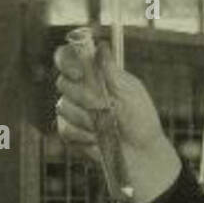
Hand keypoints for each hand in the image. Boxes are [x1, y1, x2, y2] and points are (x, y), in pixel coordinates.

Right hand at [52, 39, 181, 202]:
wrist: (141, 156)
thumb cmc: (141, 121)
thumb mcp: (130, 94)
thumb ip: (111, 72)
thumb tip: (101, 46)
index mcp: (94, 74)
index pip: (68, 58)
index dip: (67, 62)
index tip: (80, 73)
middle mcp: (79, 90)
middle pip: (62, 82)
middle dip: (83, 96)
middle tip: (104, 107)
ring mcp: (72, 111)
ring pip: (63, 106)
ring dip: (87, 118)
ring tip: (107, 126)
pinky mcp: (69, 132)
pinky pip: (65, 129)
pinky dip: (83, 135)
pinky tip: (98, 140)